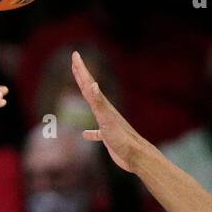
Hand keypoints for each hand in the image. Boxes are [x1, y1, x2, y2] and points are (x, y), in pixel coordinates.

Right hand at [71, 52, 152, 172]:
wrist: (136, 156)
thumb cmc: (122, 138)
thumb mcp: (107, 119)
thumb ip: (98, 102)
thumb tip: (92, 84)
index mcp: (103, 105)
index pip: (88, 83)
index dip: (80, 69)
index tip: (75, 55)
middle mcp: (105, 111)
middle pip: (90, 89)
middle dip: (82, 75)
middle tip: (75, 61)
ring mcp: (107, 123)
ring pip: (93, 106)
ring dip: (86, 97)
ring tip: (82, 89)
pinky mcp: (108, 137)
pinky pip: (96, 132)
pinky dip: (90, 132)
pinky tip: (85, 134)